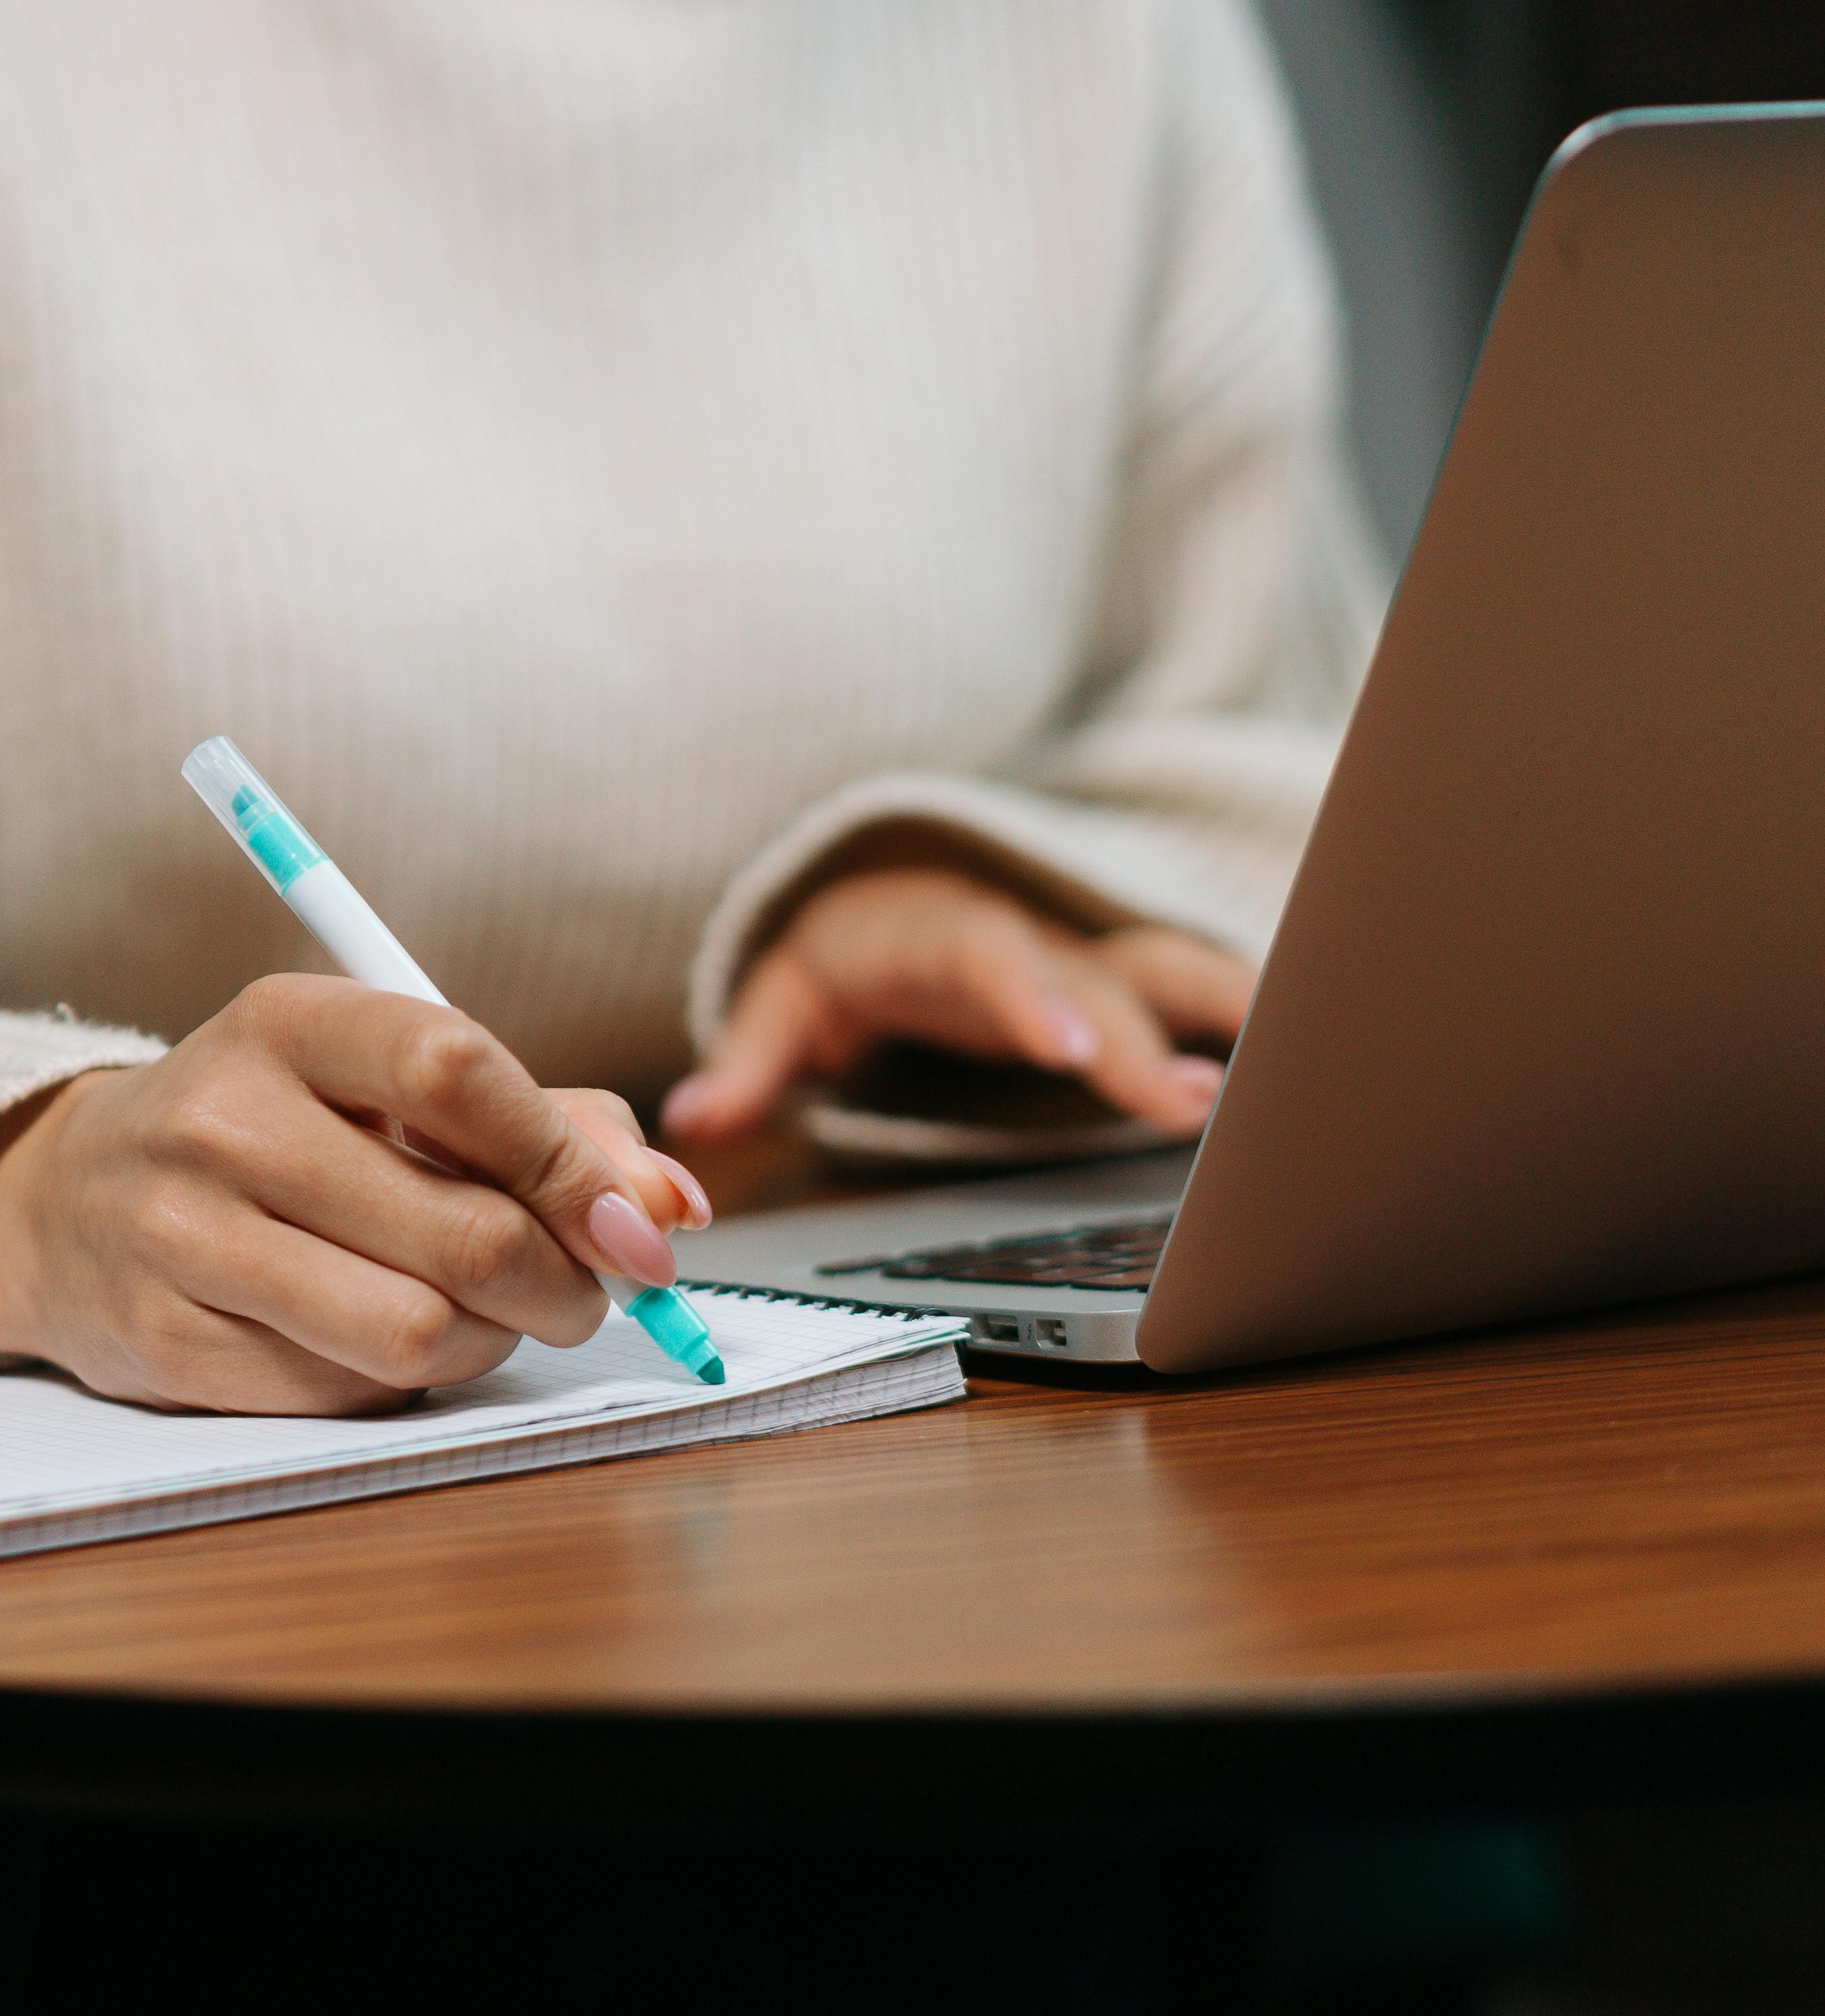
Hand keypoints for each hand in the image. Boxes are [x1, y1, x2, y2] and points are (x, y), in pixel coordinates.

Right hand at [0, 976, 711, 1414]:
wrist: (61, 1204)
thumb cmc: (271, 1133)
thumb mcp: (383, 1083)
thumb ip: (545, 1123)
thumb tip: (670, 1205)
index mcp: (289, 1022)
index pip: (462, 1075)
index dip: (575, 1164)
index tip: (642, 1229)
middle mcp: (223, 1119)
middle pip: (462, 1229)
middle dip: (562, 1284)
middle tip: (581, 1296)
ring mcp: (182, 1235)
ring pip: (415, 1331)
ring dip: (486, 1342)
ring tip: (478, 1316)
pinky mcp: (164, 1343)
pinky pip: (344, 1393)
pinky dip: (399, 1384)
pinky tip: (377, 1342)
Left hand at [662, 866, 1254, 1144]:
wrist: (894, 900)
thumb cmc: (849, 957)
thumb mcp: (786, 997)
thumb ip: (753, 1056)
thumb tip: (697, 1114)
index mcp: (946, 940)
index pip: (990, 962)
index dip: (1032, 1003)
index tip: (1071, 1051)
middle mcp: (1030, 944)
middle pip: (1094, 985)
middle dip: (1145, 1042)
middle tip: (1197, 1106)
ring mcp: (1085, 961)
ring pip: (1166, 974)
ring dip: (1228, 1016)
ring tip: (1292, 1070)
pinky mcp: (1121, 985)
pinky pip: (1195, 995)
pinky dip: (1257, 1019)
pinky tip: (1318, 1061)